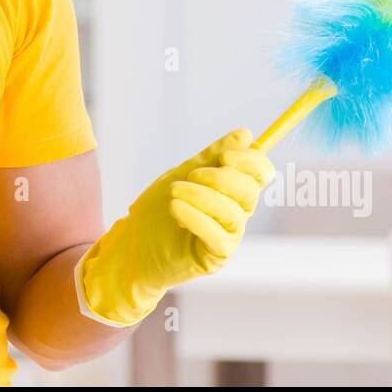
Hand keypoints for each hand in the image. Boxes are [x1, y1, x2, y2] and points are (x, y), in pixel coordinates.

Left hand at [74, 128, 275, 326]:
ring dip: (201, 196)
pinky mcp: (216, 256)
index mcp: (231, 190)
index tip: (225, 156)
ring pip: (232, 212)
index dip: (250, 161)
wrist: (132, 242)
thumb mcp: (181, 174)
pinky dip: (196, 218)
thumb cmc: (157, 209)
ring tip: (174, 192)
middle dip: (222, 178)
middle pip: (249, 191)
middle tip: (192, 175)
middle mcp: (236, 212)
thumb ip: (211, 156)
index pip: (259, 173)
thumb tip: (245, 135)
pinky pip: (218, 236)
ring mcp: (228, 236)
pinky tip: (175, 209)